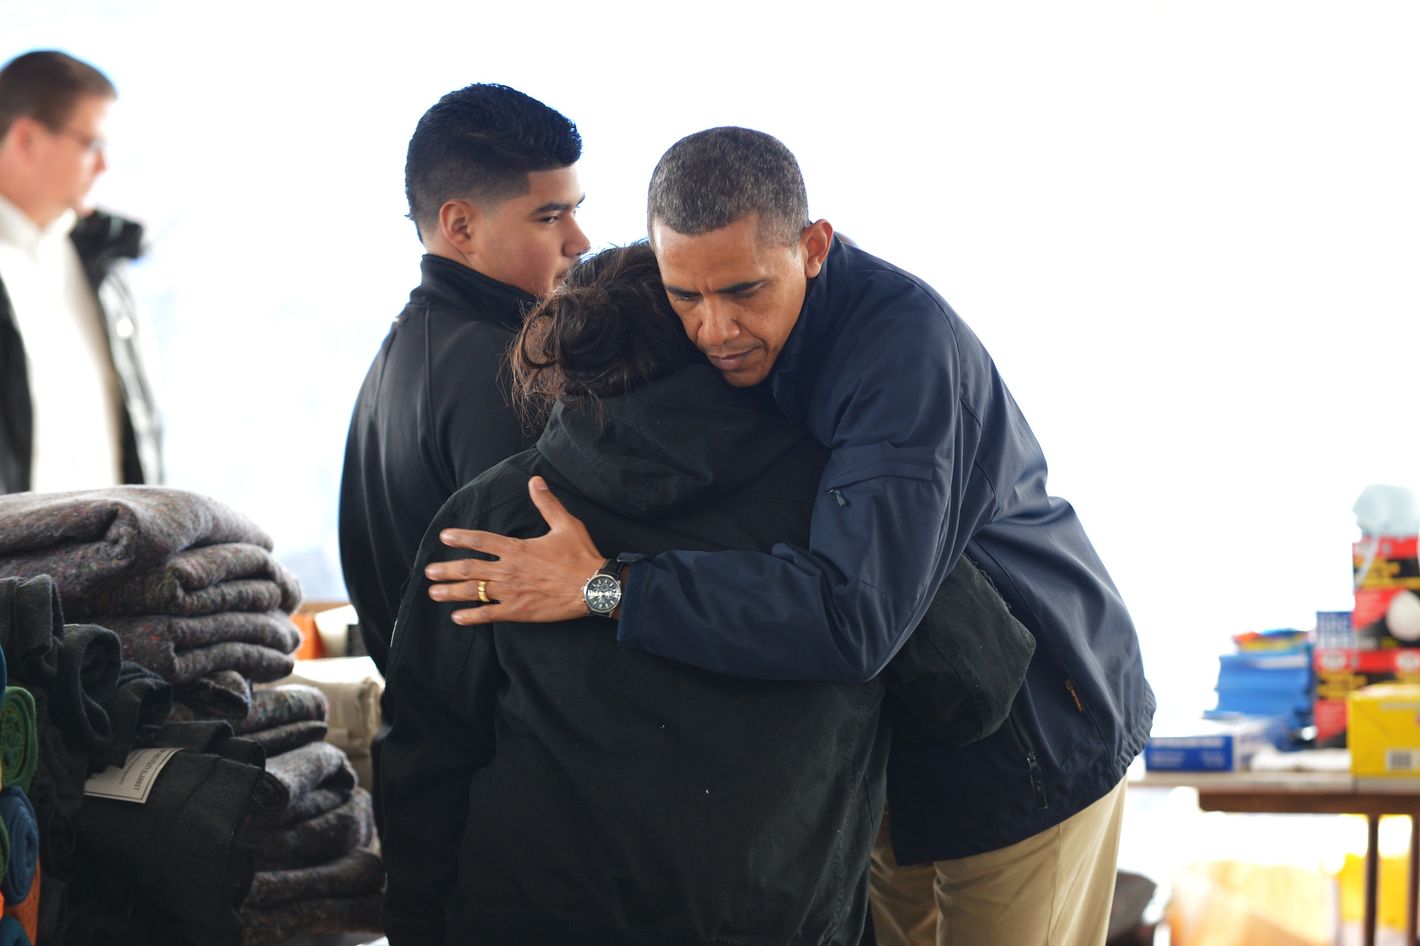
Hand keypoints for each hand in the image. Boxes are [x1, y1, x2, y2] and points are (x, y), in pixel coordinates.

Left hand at [424, 476, 606, 624]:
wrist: (594, 587)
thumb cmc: (580, 555)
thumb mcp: (565, 524)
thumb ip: (546, 503)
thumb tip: (536, 481)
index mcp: (517, 548)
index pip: (481, 541)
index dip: (460, 538)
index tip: (444, 537)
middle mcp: (508, 570)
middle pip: (469, 569)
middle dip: (446, 570)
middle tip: (429, 572)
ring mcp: (511, 592)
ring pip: (473, 592)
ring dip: (450, 592)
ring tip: (433, 593)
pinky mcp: (518, 611)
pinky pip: (488, 615)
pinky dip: (471, 617)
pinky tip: (457, 618)